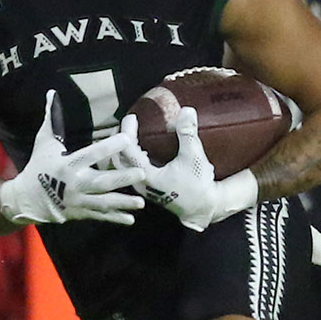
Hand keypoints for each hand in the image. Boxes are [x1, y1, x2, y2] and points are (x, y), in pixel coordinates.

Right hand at [0, 90, 146, 225]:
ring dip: (123, 203)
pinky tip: (131, 220)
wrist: (26, 199)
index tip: (127, 139)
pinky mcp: (79, 213)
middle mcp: (74, 183)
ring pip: (103, 202)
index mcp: (68, 164)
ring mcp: (78, 200)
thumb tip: (51, 93)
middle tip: (142, 173)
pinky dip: (114, 218)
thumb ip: (52, 119)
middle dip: (121, 178)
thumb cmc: (38, 166)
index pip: (91, 154)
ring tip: (142, 203)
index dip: (108, 147)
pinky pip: (99, 215)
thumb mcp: (44, 142)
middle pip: (101, 181)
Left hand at [117, 109, 258, 231]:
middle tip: (126, 123)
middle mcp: (140, 183)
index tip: (132, 116)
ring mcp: (142, 188)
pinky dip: (130, 157)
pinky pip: (130, 171)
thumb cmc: (198, 186)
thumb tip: (186, 111)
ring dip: (123, 149)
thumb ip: (188, 134)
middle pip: (118, 159)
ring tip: (129, 134)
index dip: (127, 131)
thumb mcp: (194, 157)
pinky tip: (140, 148)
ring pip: (122, 167)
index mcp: (146, 176)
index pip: (128, 150)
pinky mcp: (147, 189)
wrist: (202, 208)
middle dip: (119, 139)